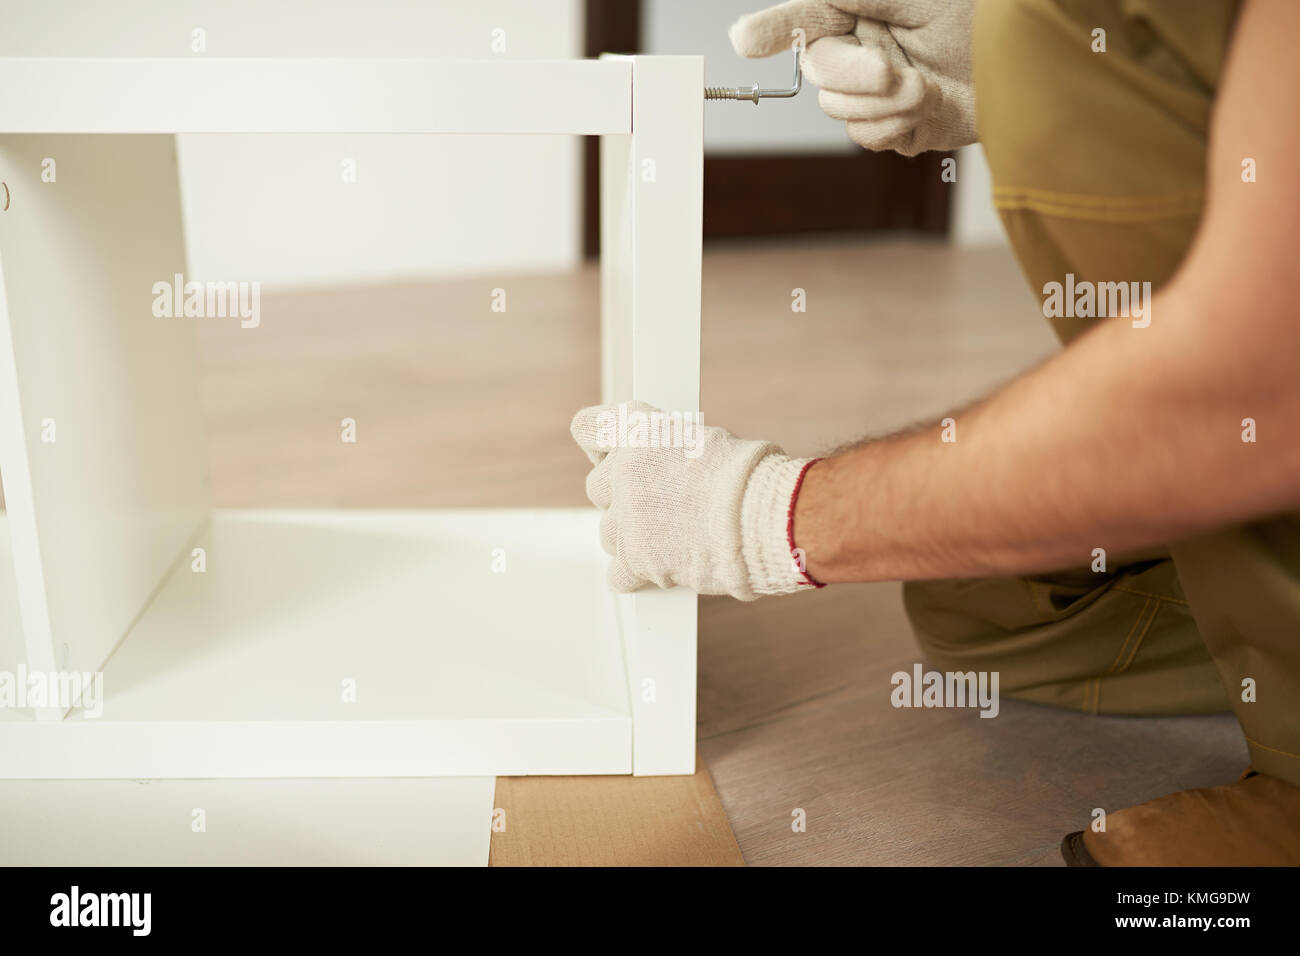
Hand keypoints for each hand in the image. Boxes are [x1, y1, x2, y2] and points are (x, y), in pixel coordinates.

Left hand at [570, 401, 820, 599]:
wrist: (769, 520)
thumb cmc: (754, 480)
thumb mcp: (709, 442)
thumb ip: (670, 452)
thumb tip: (669, 466)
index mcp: (642, 431)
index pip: (590, 428)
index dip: (600, 445)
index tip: (609, 455)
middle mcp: (626, 471)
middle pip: (599, 489)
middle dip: (625, 498)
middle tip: (661, 505)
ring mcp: (627, 517)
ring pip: (609, 533)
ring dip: (634, 537)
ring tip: (675, 537)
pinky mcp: (636, 559)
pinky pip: (618, 574)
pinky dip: (637, 576)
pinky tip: (666, 567)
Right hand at [729, 0, 975, 154]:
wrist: (1026, 69)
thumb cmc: (980, 18)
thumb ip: (844, 0)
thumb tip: (783, 16)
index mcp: (859, 13)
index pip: (805, 19)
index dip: (773, 29)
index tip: (743, 41)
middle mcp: (862, 51)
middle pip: (819, 73)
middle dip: (855, 76)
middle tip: (894, 72)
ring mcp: (875, 93)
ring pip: (840, 111)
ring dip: (886, 104)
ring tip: (925, 87)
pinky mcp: (895, 127)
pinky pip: (868, 136)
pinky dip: (897, 126)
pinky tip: (926, 109)